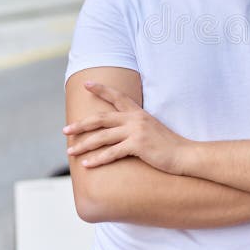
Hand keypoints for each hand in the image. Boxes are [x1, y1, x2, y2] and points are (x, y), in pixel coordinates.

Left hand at [63, 81, 188, 173]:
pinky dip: (98, 159)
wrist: (185, 154)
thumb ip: (136, 126)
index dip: (101, 89)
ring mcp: (136, 131)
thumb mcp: (151, 129)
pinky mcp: (138, 145)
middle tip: (65, 130)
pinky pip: (112, 152)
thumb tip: (120, 130)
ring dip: (84, 145)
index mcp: (138, 113)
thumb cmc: (168, 145)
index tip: (86, 84)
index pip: (117, 97)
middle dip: (81, 124)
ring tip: (70, 151)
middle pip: (101, 118)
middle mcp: (135, 119)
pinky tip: (86, 165)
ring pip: (102, 137)